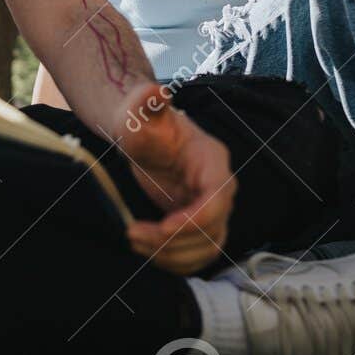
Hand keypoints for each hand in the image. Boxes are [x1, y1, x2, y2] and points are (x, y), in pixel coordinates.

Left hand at [117, 84, 236, 273]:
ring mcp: (212, 207)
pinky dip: (174, 261)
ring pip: (207, 249)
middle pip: (213, 231)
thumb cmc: (142, 122)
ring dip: (171, 255)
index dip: (193, 221)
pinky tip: (147, 249)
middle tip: (135, 234)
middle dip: (173, 241)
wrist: (141, 134)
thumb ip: (148, 102)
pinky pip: (198, 254)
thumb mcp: (140, 111)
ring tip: (135, 240)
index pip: (217, 201)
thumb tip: (154, 92)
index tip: (161, 227)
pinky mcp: (199, 223)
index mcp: (212, 161)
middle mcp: (219, 187)